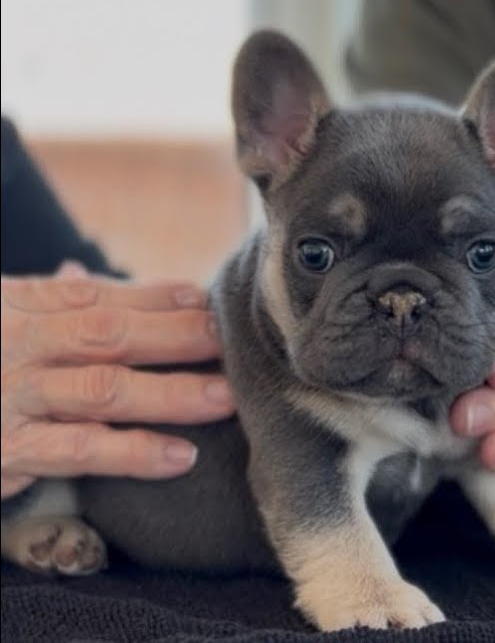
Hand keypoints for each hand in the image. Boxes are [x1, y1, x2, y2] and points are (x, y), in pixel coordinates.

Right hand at [1, 264, 233, 498]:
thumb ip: (40, 302)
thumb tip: (89, 272)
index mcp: (14, 306)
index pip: (97, 297)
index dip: (157, 297)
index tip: (207, 297)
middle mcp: (15, 344)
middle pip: (111, 335)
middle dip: (181, 337)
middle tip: (238, 342)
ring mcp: (10, 395)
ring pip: (105, 390)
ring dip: (173, 394)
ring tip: (226, 397)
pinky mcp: (4, 449)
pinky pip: (79, 450)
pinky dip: (133, 452)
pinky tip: (179, 457)